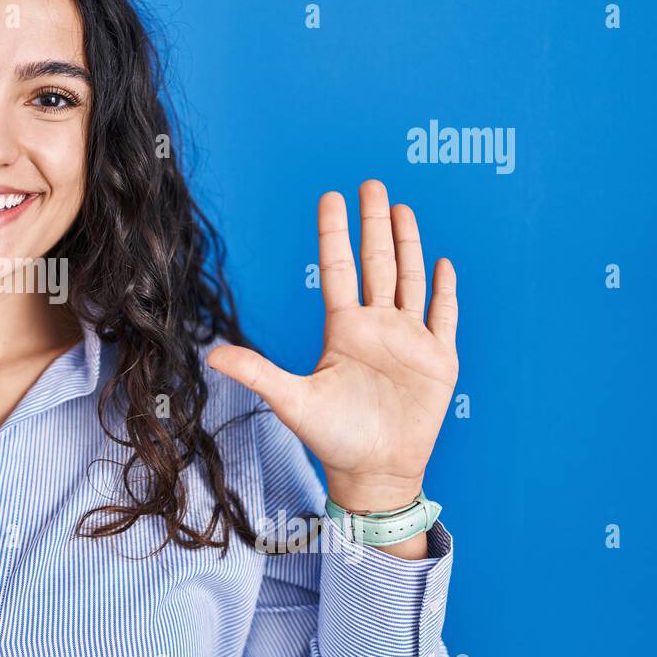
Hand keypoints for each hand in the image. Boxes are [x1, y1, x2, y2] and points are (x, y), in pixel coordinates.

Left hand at [207, 179, 458, 514]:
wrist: (374, 472)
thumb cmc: (332, 439)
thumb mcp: (291, 400)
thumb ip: (257, 372)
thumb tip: (211, 356)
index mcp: (342, 330)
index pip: (339, 268)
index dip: (336, 232)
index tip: (332, 197)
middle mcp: (375, 327)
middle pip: (377, 263)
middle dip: (374, 223)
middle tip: (371, 184)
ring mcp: (408, 340)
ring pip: (410, 280)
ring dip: (408, 244)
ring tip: (403, 208)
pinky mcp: (438, 359)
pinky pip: (443, 316)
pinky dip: (444, 290)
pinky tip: (442, 262)